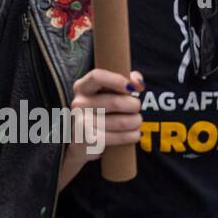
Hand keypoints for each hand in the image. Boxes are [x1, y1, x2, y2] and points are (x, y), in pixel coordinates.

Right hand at [60, 69, 144, 186]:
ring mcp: (82, 123)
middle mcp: (78, 103)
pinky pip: (121, 137)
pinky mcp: (90, 140)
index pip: (97, 77)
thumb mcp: (107, 92)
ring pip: (122, 121)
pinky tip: (133, 134)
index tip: (132, 87)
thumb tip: (138, 84)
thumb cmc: (100, 111)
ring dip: (136, 122)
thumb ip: (125, 81)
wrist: (82, 141)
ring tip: (136, 121)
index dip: (117, 80)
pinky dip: (133, 135)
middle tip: (136, 108)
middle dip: (134, 105)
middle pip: (116, 102)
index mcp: (81, 87)